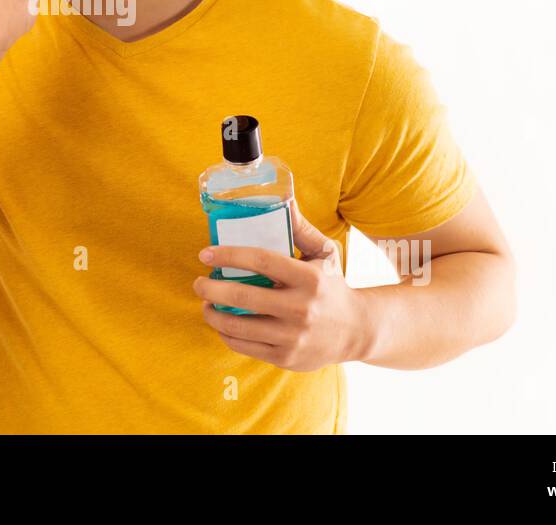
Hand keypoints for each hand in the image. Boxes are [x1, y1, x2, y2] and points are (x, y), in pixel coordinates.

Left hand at [193, 200, 367, 371]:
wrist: (358, 331)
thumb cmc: (333, 286)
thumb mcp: (324, 253)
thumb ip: (300, 228)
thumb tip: (284, 198)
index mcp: (308, 278)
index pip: (261, 260)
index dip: (228, 255)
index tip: (205, 254)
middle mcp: (301, 308)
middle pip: (243, 297)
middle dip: (211, 289)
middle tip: (198, 283)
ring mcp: (293, 336)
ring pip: (238, 326)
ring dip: (213, 314)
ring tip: (205, 304)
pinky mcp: (286, 357)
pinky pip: (244, 346)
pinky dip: (226, 334)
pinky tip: (221, 323)